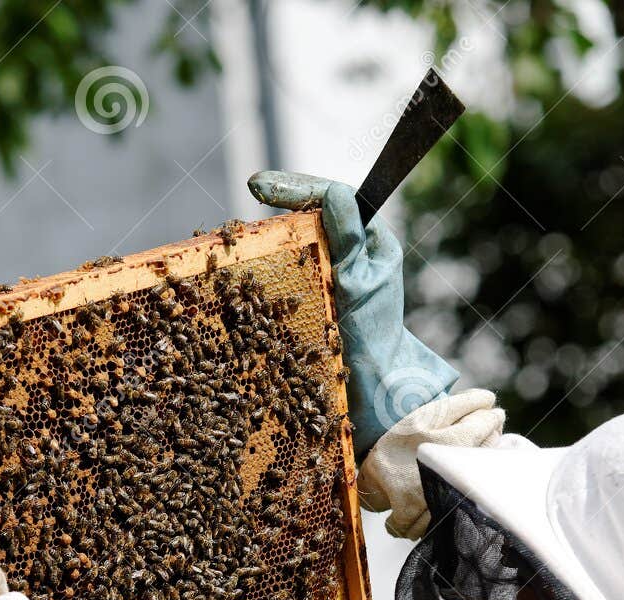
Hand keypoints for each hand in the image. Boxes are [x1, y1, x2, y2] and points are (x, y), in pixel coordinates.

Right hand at [248, 171, 457, 458]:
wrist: (370, 388)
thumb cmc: (371, 340)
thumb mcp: (359, 284)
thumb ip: (348, 239)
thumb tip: (333, 192)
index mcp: (372, 242)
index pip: (335, 197)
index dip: (298, 186)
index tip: (261, 186)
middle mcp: (355, 251)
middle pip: (317, 209)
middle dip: (286, 196)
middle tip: (255, 187)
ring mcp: (336, 270)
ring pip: (303, 232)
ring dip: (277, 222)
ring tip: (251, 220)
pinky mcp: (318, 290)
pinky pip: (293, 260)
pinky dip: (272, 253)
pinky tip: (251, 251)